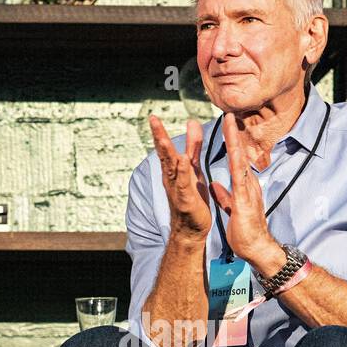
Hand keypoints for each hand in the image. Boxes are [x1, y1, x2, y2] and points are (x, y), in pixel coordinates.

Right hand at [149, 115, 211, 242]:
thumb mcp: (193, 168)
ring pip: (171, 169)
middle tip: (153, 121)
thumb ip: (193, 147)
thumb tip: (192, 122)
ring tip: (164, 139)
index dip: (159, 133)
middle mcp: (171, 178)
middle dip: (159, 138)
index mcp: (173, 170)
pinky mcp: (186, 201)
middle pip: (164, 155)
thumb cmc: (192, 198)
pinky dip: (183, 174)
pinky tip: (183, 161)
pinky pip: (184, 185)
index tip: (154, 117)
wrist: (191, 229)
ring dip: (168, 154)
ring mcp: (177, 189)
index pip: (165, 148)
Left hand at [210, 113, 283, 269]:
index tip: (226, 129)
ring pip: (239, 160)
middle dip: (233, 135)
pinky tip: (231, 150)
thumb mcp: (232, 210)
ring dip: (234, 141)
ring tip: (229, 123)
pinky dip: (234, 162)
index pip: (236, 161)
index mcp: (244, 186)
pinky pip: (238, 177)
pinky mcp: (245, 198)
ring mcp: (247, 189)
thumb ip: (225, 197)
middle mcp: (248, 184)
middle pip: (239, 155)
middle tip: (229, 115)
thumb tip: (217, 186)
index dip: (231, 144)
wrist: (256, 248)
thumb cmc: (245, 232)